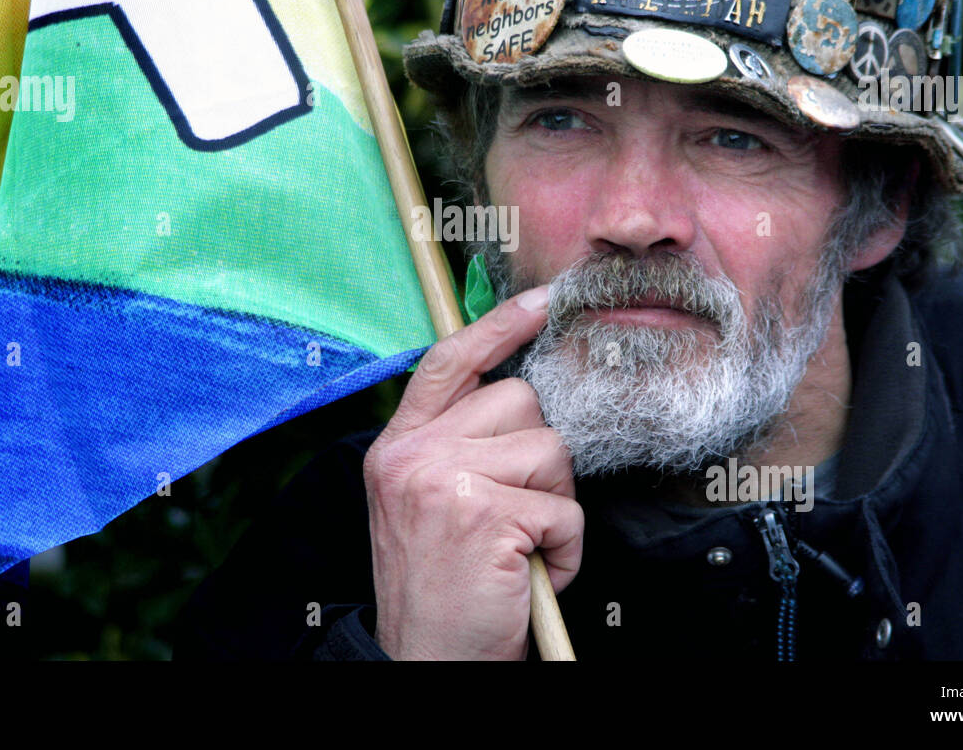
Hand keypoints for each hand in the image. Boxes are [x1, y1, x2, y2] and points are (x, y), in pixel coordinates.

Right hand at [363, 285, 582, 659]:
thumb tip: (520, 399)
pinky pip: (565, 510)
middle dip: (541, 457)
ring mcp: (445, 480)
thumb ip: (455, 446)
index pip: (449, 361)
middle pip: (520, 402)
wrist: (424, 663)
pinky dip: (565, 549)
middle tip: (521, 512)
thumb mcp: (424, 503)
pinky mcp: (485, 514)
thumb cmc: (439, 587)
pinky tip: (533, 573)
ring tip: (523, 548)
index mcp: (397, 447)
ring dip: (555, 507)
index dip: (500, 325)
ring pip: (551, 451)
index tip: (544, 300)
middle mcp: (412, 454)